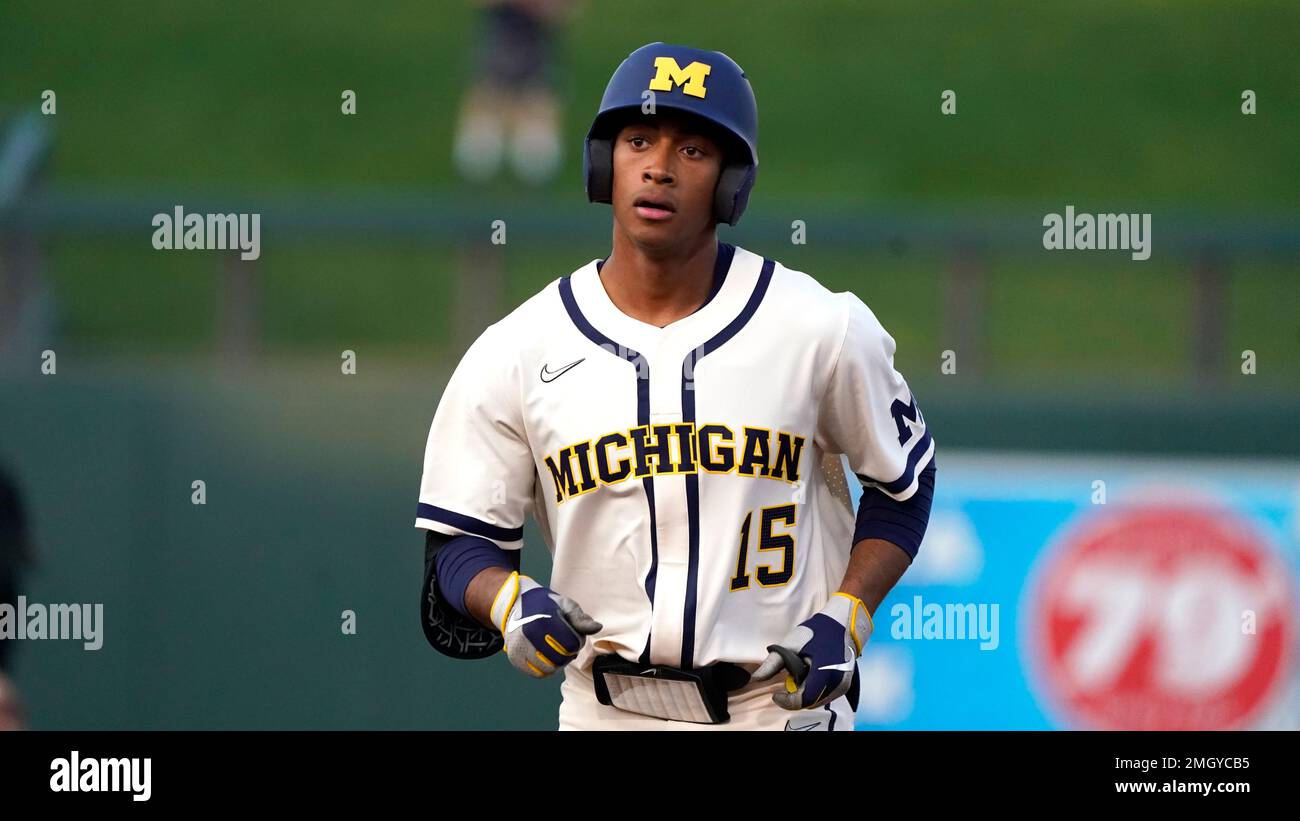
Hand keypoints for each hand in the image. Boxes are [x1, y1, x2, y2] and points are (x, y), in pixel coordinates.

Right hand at [489, 572, 602, 678]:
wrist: (515, 606)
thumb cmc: (546, 606)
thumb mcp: (565, 606)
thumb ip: (580, 618)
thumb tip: (598, 627)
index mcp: (543, 620)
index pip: (570, 644)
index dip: (577, 642)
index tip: (573, 635)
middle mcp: (528, 635)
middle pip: (560, 658)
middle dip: (568, 653)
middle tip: (565, 644)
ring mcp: (519, 648)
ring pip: (549, 668)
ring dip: (558, 663)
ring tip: (556, 650)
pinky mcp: (515, 658)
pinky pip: (537, 673)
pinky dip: (546, 668)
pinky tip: (546, 656)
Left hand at [750, 592, 872, 709]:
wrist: (843, 623)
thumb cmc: (818, 631)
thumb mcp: (792, 644)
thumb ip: (773, 663)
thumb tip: (756, 678)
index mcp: (823, 675)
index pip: (801, 701)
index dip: (786, 701)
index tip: (776, 694)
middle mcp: (837, 684)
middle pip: (809, 702)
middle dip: (795, 696)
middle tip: (787, 680)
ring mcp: (843, 686)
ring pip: (818, 700)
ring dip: (805, 694)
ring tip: (799, 675)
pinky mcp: (845, 684)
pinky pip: (826, 695)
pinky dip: (814, 691)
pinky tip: (810, 675)